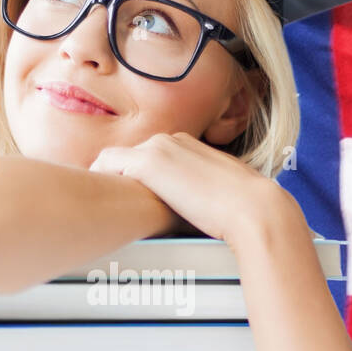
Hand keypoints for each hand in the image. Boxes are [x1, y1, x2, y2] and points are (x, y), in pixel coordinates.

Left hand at [88, 132, 278, 245]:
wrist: (253, 208)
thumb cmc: (243, 207)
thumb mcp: (217, 191)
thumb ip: (197, 191)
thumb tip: (193, 210)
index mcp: (186, 144)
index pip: (146, 156)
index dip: (132, 179)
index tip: (125, 199)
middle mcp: (170, 139)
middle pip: (125, 157)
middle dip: (114, 180)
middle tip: (104, 205)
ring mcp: (158, 148)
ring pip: (112, 160)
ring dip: (104, 182)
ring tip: (98, 206)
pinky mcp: (148, 162)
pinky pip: (105, 165)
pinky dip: (98, 180)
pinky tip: (98, 201)